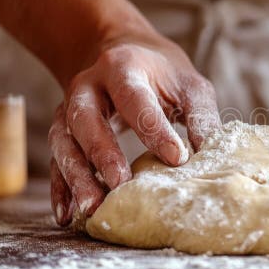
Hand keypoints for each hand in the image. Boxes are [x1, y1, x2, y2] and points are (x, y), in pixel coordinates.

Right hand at [48, 32, 220, 225]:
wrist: (121, 52)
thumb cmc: (162, 75)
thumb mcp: (188, 85)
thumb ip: (201, 117)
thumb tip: (213, 156)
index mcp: (122, 67)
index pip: (135, 98)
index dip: (154, 129)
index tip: (177, 159)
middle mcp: (88, 86)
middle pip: (86, 118)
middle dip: (102, 153)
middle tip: (120, 185)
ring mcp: (68, 108)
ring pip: (63, 141)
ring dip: (76, 177)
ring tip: (91, 209)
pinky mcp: (63, 130)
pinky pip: (55, 160)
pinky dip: (59, 188)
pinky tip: (66, 215)